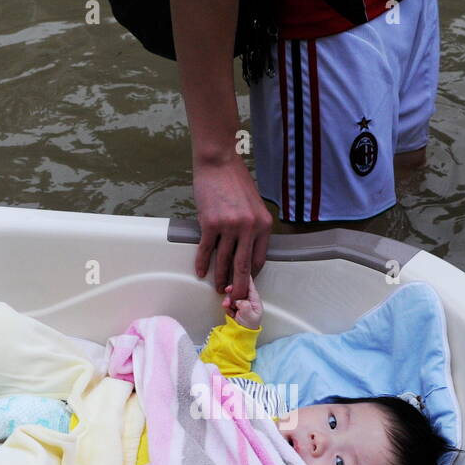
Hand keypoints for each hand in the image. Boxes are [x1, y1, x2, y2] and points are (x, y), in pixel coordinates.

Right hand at [192, 153, 271, 296]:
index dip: (251, 276)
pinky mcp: (210, 224)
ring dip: (220, 278)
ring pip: (224, 261)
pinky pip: (205, 250)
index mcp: (263, 225)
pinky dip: (202, 264)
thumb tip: (246, 251)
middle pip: (243, 267)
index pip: (259, 260)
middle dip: (238, 288)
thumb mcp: (254, 205)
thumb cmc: (236, 182)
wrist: (218, 162)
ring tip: (218, 289)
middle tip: (234, 301)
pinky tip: (200, 273)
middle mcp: (249, 228)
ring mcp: (229, 227)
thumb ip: (253, 228)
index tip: (245, 284)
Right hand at [222, 275, 261, 329]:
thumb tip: (239, 300)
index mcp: (255, 300)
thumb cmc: (250, 326)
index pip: (251, 286)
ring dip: (228, 299)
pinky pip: (229, 303)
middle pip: (240, 289)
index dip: (245, 280)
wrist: (242, 335)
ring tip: (226, 305)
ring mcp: (241, 303)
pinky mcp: (235, 307)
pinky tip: (229, 311)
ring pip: (233, 296)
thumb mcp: (250, 316)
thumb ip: (245, 307)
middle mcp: (248, 300)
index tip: (238, 276)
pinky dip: (227, 306)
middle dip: (233, 290)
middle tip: (228, 290)